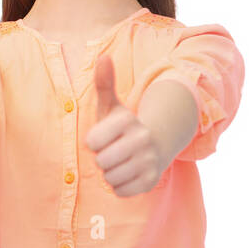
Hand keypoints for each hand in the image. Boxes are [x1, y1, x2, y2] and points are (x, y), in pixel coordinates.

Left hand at [85, 55, 163, 196]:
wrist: (156, 145)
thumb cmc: (123, 126)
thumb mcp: (111, 105)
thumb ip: (104, 83)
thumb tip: (103, 56)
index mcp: (128, 121)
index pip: (91, 142)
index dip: (94, 142)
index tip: (105, 136)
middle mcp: (143, 140)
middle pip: (101, 162)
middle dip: (102, 158)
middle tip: (113, 151)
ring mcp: (150, 161)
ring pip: (109, 178)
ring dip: (110, 173)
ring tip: (121, 161)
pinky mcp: (151, 181)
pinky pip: (119, 191)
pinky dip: (120, 186)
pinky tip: (129, 173)